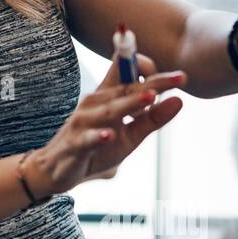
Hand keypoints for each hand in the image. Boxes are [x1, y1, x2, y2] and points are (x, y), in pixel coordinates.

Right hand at [24, 53, 185, 195]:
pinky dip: (97, 136)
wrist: (57, 169)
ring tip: (151, 97)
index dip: (150, 69)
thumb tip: (180, 100)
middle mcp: (96, 102)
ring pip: (109, 110)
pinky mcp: (75, 143)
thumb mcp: (130, 135)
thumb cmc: (96, 148)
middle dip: (152, 83)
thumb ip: (153, 118)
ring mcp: (83, 122)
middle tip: (179, 78)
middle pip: (126, 88)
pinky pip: (87, 139)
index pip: (130, 73)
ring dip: (130, 103)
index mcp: (109, 96)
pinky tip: (108, 136)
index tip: (179, 77)